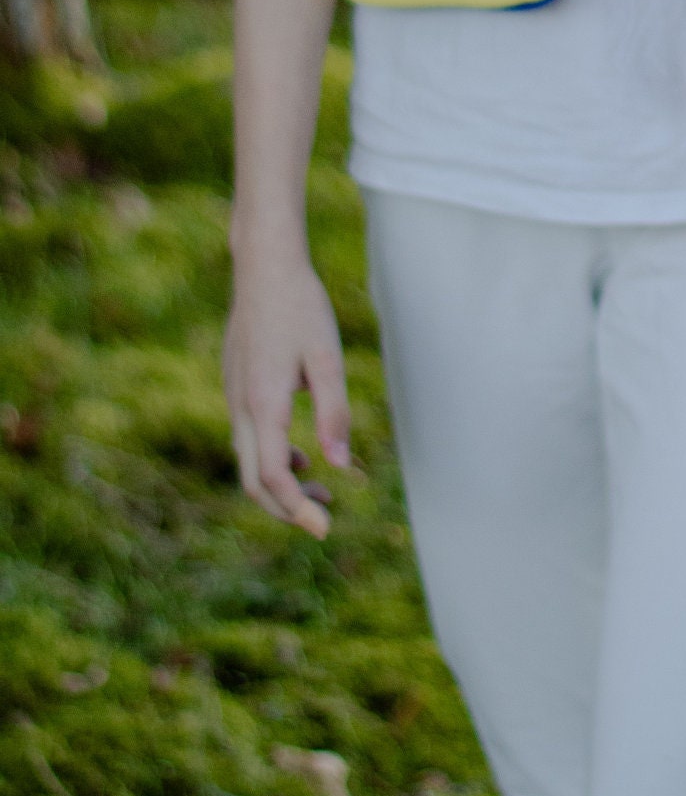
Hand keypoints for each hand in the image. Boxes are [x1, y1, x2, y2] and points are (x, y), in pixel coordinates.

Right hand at [224, 250, 350, 537]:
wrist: (264, 268)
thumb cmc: (301, 307)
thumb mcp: (326, 358)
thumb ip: (334, 413)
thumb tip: (340, 465)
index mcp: (263, 405)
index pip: (272, 478)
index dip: (296, 510)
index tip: (324, 527)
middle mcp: (241, 407)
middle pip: (254, 481)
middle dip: (286, 507)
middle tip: (325, 519)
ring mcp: (234, 397)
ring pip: (250, 461)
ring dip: (282, 484)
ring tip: (321, 490)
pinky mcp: (237, 387)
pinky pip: (250, 439)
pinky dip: (274, 459)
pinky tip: (304, 456)